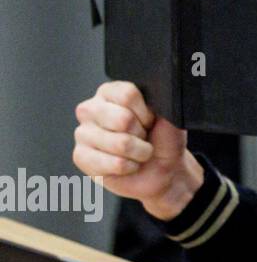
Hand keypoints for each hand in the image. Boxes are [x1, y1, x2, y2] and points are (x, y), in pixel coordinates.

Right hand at [72, 81, 201, 220]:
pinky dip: (130, 167)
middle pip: (122, 119)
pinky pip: (114, 163)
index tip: (150, 121)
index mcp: (112, 92)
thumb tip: (157, 98)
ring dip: (139, 152)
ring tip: (137, 151)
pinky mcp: (81, 156)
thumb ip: (161, 103)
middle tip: (143, 137)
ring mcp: (83, 133)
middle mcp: (92, 108)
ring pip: (120, 143)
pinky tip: (128, 164)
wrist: (160, 170)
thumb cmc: (162, 141)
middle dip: (142, 134)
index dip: (146, 113)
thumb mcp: (170, 116)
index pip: (127, 94)